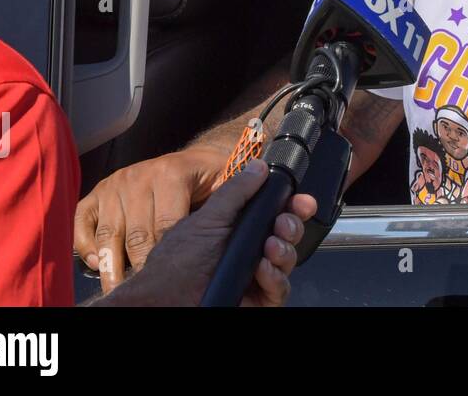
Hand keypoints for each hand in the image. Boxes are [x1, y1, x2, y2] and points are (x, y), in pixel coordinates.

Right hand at [74, 144, 226, 291]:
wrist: (194, 158)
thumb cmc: (213, 177)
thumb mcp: (227, 180)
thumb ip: (238, 190)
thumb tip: (259, 180)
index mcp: (171, 174)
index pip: (166, 226)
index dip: (169, 255)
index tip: (174, 275)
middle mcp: (138, 176)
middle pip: (136, 236)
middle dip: (143, 266)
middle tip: (149, 287)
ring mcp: (116, 184)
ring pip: (108, 235)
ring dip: (113, 266)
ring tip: (121, 287)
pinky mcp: (98, 192)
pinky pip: (82, 222)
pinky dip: (86, 246)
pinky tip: (99, 263)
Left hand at [94, 160, 317, 306]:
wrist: (165, 301)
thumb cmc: (178, 262)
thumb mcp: (207, 220)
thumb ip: (235, 192)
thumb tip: (258, 166)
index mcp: (239, 228)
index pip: (275, 212)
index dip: (292, 205)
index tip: (302, 201)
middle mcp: (250, 250)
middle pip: (287, 234)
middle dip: (291, 226)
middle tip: (282, 223)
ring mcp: (255, 276)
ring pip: (288, 260)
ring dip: (284, 250)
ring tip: (270, 246)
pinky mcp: (257, 299)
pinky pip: (280, 289)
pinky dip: (275, 278)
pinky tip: (262, 270)